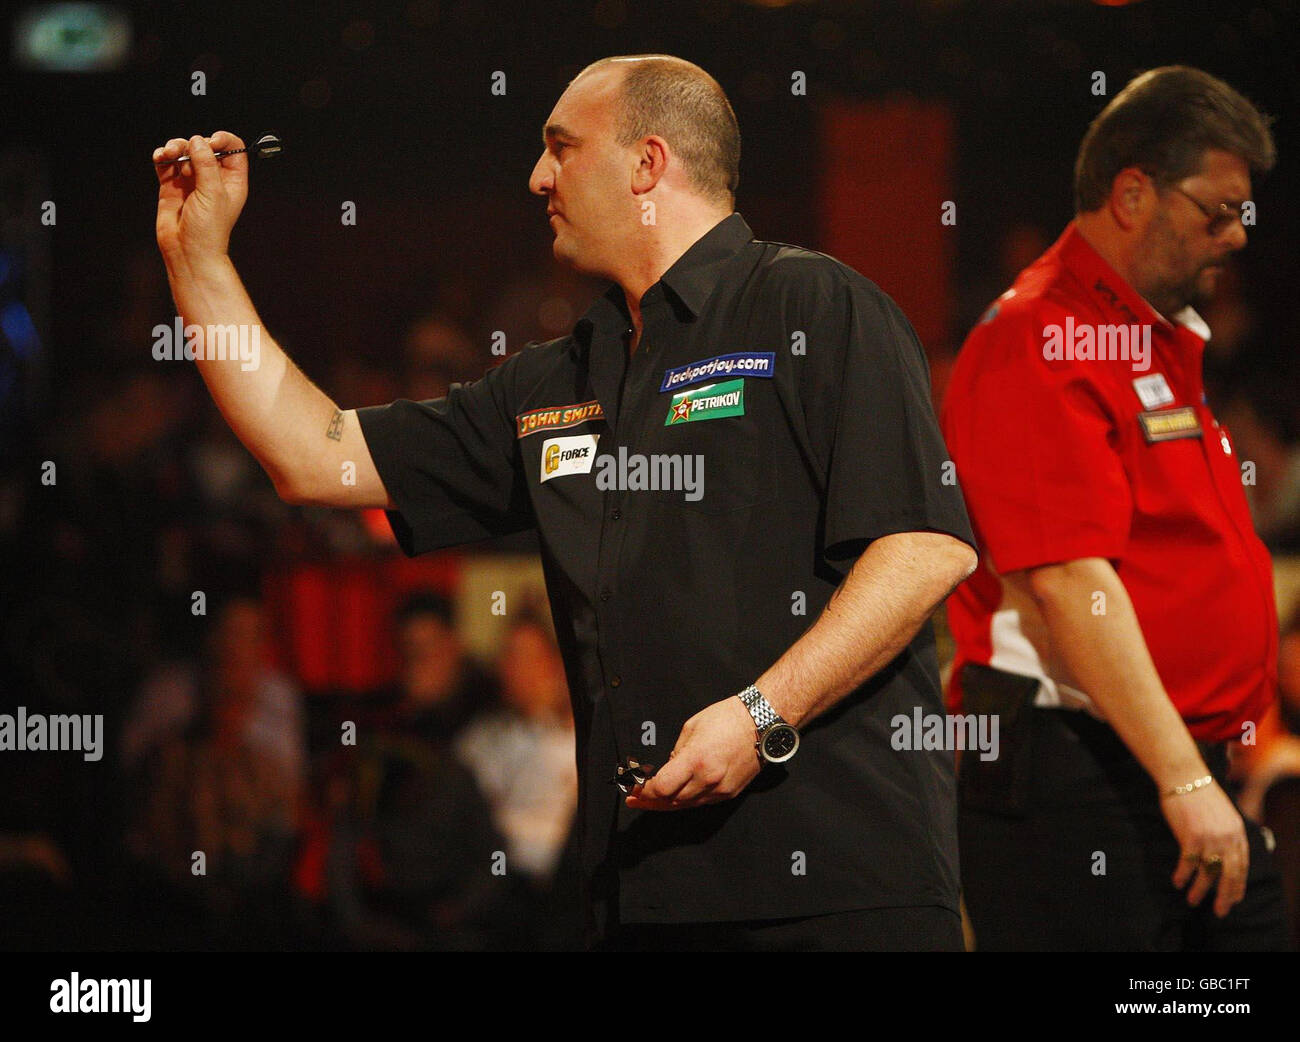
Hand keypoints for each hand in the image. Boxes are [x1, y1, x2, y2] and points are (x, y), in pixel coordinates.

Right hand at [153, 131, 248, 266]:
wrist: (187, 251)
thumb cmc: (208, 229)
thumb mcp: (213, 193)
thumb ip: (206, 164)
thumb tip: (198, 140)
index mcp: (231, 180)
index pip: (233, 149)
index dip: (223, 140)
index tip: (211, 142)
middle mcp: (212, 178)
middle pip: (204, 146)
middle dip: (194, 145)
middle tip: (188, 158)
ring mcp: (191, 180)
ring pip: (184, 151)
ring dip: (175, 147)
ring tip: (169, 155)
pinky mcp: (171, 185)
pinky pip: (166, 163)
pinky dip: (162, 156)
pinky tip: (160, 158)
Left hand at [625, 697, 759, 810]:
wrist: (761, 724)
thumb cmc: (727, 719)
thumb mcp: (691, 727)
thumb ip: (677, 753)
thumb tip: (668, 769)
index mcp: (696, 760)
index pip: (662, 788)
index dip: (644, 792)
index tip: (633, 789)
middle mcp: (709, 780)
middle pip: (671, 801)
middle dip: (650, 801)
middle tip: (635, 799)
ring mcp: (721, 790)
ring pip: (686, 805)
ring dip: (667, 803)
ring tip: (650, 800)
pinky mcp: (729, 793)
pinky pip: (702, 802)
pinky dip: (686, 800)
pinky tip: (675, 796)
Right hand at [1162, 781, 1249, 917]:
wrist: (1184, 776)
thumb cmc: (1199, 793)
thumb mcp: (1224, 813)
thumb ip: (1228, 832)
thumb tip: (1226, 850)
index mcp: (1238, 833)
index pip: (1242, 866)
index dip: (1238, 885)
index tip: (1234, 898)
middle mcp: (1228, 839)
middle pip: (1229, 875)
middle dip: (1225, 896)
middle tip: (1220, 911)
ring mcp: (1210, 839)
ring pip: (1208, 873)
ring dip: (1200, 891)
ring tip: (1193, 902)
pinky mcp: (1191, 837)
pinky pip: (1188, 864)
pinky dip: (1182, 876)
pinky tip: (1177, 882)